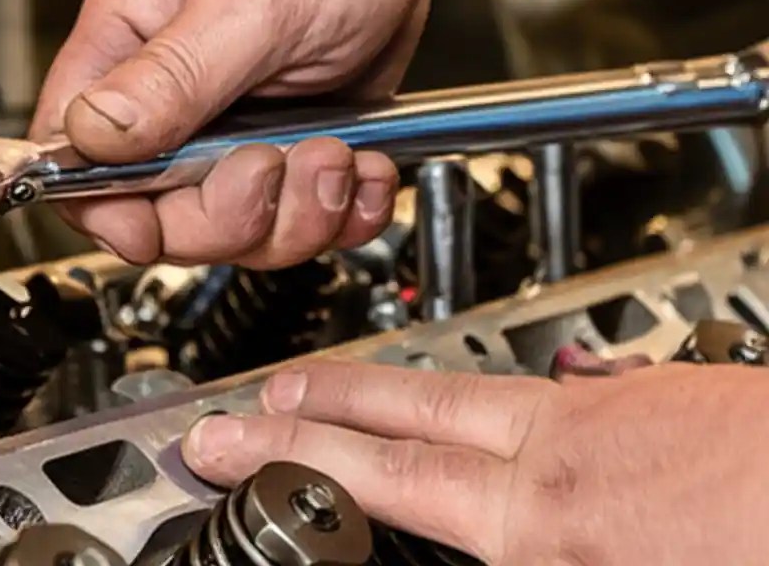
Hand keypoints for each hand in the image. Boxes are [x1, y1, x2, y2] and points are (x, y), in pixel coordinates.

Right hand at [30, 0, 537, 266]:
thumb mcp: (246, 0)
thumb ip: (171, 75)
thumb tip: (93, 134)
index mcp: (128, 50)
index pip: (75, 157)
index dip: (108, 207)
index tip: (154, 223)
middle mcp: (171, 101)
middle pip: (162, 216)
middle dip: (229, 213)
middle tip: (274, 161)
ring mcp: (231, 134)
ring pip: (239, 232)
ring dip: (300, 214)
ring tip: (335, 154)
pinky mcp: (288, 151)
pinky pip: (303, 222)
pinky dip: (344, 213)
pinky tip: (362, 169)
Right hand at [183, 360, 768, 563]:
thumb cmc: (761, 537)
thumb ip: (530, 548)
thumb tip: (482, 536)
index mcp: (546, 519)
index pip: (380, 475)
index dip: (289, 457)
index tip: (226, 442)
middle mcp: (564, 450)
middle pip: (406, 412)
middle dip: (316, 403)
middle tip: (254, 400)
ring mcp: (608, 409)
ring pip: (467, 393)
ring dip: (389, 395)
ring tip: (337, 396)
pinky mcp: (653, 393)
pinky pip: (539, 392)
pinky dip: (482, 400)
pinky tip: (493, 414)